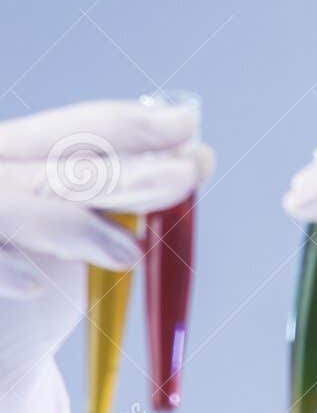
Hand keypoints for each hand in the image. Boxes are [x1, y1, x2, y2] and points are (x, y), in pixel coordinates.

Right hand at [0, 98, 213, 412]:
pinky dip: (5, 266)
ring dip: (72, 225)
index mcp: (22, 156)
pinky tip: (36, 287)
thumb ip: (140, 196)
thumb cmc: (46, 279)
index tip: (186, 125)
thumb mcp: (100, 235)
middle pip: (48, 159)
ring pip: (10, 204)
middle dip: (120, 169)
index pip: (74, 129)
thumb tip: (200, 155)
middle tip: (182, 180)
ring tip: (129, 255)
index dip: (130, 126)